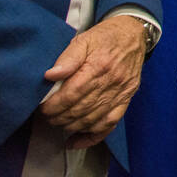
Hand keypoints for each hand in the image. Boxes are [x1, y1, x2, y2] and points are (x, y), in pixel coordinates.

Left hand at [40, 14, 146, 148]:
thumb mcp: (84, 39)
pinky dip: (92, 137)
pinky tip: (76, 142)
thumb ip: (67, 57)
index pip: (72, 93)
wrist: (133, 35)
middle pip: (81, 109)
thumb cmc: (105, 37)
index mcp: (98, 66)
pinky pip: (109, 124)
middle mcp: (111, 82)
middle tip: (47, 116)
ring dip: (72, 126)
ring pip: (92, 119)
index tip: (43, 108)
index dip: (54, 105)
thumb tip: (50, 75)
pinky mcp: (126, 100)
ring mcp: (120, 93)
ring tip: (59, 123)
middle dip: (59, 117)